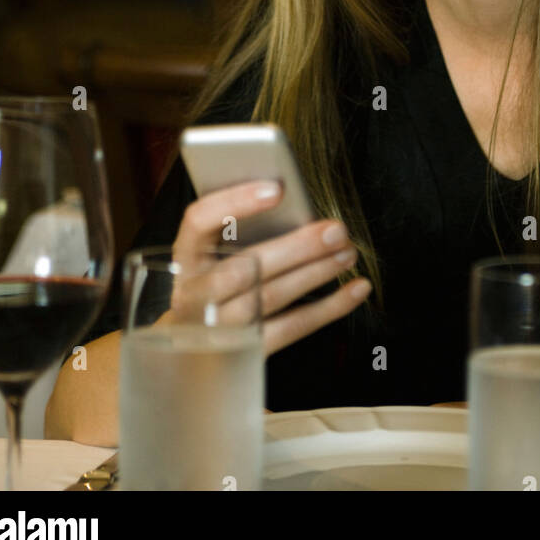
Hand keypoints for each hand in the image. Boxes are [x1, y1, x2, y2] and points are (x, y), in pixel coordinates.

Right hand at [166, 180, 371, 355]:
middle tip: (336, 230)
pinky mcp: (247, 352)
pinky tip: (356, 289)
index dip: (235, 202)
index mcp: (183, 258)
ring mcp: (219, 328)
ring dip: (317, 272)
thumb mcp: (208, 256)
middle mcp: (195, 294)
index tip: (277, 188)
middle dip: (297, 247)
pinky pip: (292, 328)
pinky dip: (330, 308)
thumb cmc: (210, 284)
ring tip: (348, 252)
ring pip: (272, 297)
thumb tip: (293, 203)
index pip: (199, 221)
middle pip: (246, 267)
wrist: (188, 351)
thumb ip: (236, 230)